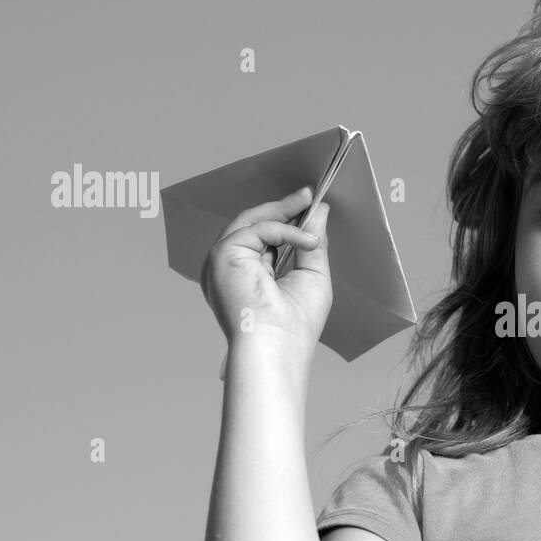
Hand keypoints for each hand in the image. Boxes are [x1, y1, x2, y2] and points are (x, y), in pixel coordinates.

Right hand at [199, 187, 332, 351]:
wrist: (278, 346)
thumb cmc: (294, 325)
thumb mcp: (311, 275)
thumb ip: (311, 242)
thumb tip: (319, 211)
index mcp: (244, 275)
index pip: (260, 238)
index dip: (283, 218)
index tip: (308, 203)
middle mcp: (228, 267)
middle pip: (251, 224)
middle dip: (282, 207)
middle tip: (309, 194)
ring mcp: (221, 261)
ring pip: (250, 221)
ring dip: (283, 211)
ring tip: (309, 202)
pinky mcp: (223, 255)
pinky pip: (258, 229)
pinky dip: (286, 230)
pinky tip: (308, 240)